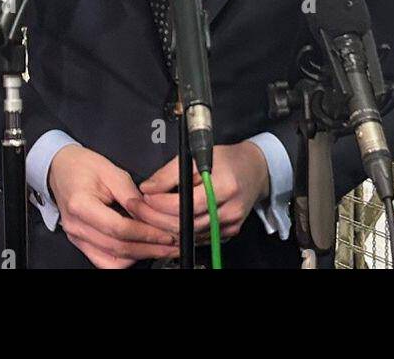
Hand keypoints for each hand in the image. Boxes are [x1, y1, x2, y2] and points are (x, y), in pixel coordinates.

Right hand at [48, 145, 177, 268]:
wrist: (61, 167)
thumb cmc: (82, 166)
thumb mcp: (111, 171)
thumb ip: (131, 195)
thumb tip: (150, 213)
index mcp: (81, 205)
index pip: (118, 229)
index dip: (145, 233)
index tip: (165, 233)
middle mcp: (76, 226)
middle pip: (117, 248)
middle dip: (148, 248)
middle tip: (170, 244)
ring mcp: (76, 237)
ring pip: (111, 260)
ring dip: (139, 256)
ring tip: (159, 248)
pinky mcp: (80, 242)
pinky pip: (103, 261)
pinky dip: (123, 260)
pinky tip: (139, 251)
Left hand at [134, 142, 270, 241]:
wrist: (255, 170)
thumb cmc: (227, 159)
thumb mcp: (198, 155)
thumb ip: (171, 172)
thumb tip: (147, 188)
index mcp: (225, 186)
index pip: (186, 203)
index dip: (161, 203)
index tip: (145, 196)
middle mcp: (230, 209)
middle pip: (186, 223)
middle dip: (156, 217)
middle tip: (138, 208)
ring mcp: (231, 224)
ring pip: (190, 234)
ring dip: (164, 226)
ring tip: (147, 214)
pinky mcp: (229, 232)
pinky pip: (199, 237)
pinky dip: (180, 231)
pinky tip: (165, 222)